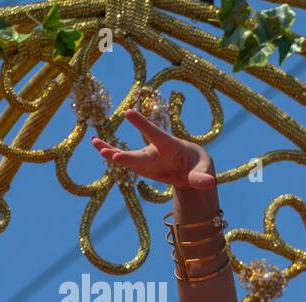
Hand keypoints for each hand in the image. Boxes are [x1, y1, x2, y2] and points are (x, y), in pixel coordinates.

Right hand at [90, 108, 215, 190]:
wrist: (191, 170)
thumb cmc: (199, 164)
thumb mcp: (205, 169)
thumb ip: (203, 176)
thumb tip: (208, 183)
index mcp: (171, 145)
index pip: (157, 135)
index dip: (143, 125)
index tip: (128, 112)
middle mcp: (156, 150)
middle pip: (141, 154)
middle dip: (127, 157)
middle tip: (112, 155)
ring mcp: (147, 158)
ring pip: (128, 157)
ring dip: (113, 153)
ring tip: (97, 146)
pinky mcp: (142, 166)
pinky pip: (126, 162)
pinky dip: (112, 157)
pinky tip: (100, 149)